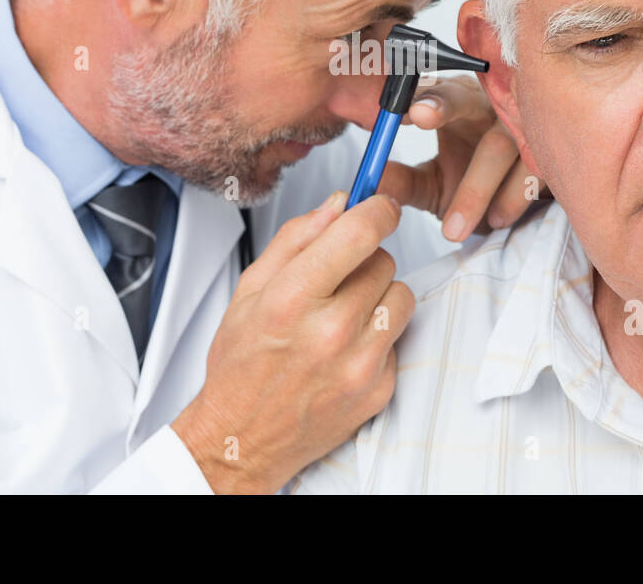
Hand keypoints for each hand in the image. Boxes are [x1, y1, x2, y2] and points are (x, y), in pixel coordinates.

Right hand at [170, 191, 413, 493]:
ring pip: (401, 295)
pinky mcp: (379, 389)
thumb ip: (296, 238)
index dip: (377, 210)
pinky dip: (378, 335)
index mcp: (291, 300)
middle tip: (337, 278)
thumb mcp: (251, 289)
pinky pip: (398, 337)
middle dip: (365, 260)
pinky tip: (346, 348)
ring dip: (378, 295)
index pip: (359, 234)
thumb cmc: (241, 364)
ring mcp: (359, 364)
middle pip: (383, 261)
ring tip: (344, 312)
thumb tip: (338, 204)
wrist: (243, 437)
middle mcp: (329, 333)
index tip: (380, 206)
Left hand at [377, 73, 548, 241]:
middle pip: (466, 97)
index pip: (430, 90)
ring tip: (452, 229)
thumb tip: (368, 185)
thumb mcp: (432, 184)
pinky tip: (498, 219)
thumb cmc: (472, 181)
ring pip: (501, 144)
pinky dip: (515, 196)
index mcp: (455, 104)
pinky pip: (535, 170)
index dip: (416, 93)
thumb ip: (402, 183)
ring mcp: (523, 125)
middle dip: (443, 103)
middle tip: (418, 115)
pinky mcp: (550, 153)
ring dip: (476, 187)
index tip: (398, 106)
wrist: (522, 202)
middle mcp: (488, 105)